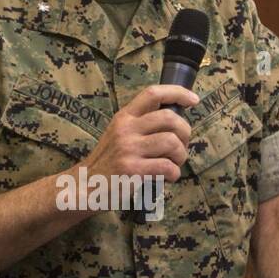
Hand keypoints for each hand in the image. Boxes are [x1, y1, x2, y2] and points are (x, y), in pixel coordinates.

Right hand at [81, 84, 197, 185]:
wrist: (85, 184)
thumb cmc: (108, 160)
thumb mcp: (118, 133)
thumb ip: (140, 125)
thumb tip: (175, 120)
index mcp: (124, 117)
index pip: (152, 93)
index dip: (177, 93)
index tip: (193, 100)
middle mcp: (125, 129)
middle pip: (170, 118)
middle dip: (185, 132)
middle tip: (181, 146)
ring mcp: (128, 149)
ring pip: (172, 142)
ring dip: (181, 155)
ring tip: (173, 163)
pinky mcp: (132, 169)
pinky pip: (168, 167)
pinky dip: (174, 174)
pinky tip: (167, 177)